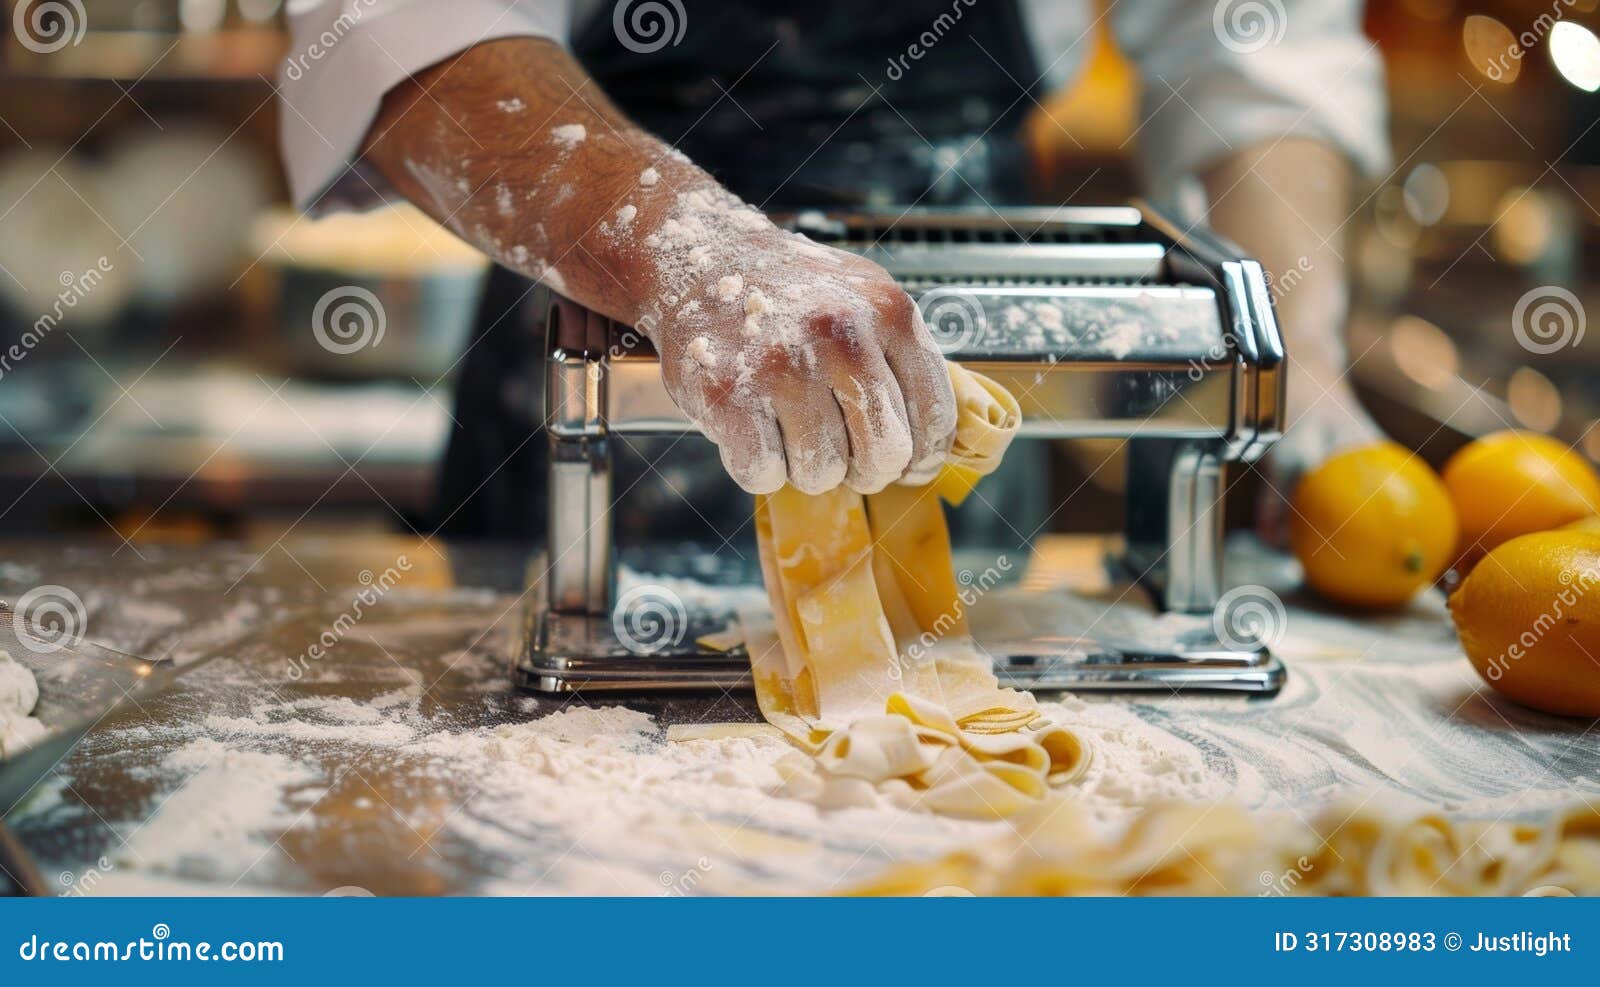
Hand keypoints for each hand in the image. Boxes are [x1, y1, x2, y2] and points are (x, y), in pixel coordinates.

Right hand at [639, 200, 955, 495]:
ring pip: (822, 472)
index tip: (910, 466)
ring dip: (805, 467)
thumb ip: (904, 358)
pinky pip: (763, 473)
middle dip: (864, 469)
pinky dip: (758, 467)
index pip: (933, 417)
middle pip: (883, 455)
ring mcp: (781, 365)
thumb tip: (932, 444)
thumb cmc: (789, 290)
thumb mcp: (864, 298)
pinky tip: (754, 431)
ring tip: (788, 428)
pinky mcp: (727, 394)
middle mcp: (841, 335)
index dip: (923, 456)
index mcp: (887, 312)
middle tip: (843, 455)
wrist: (702, 255)